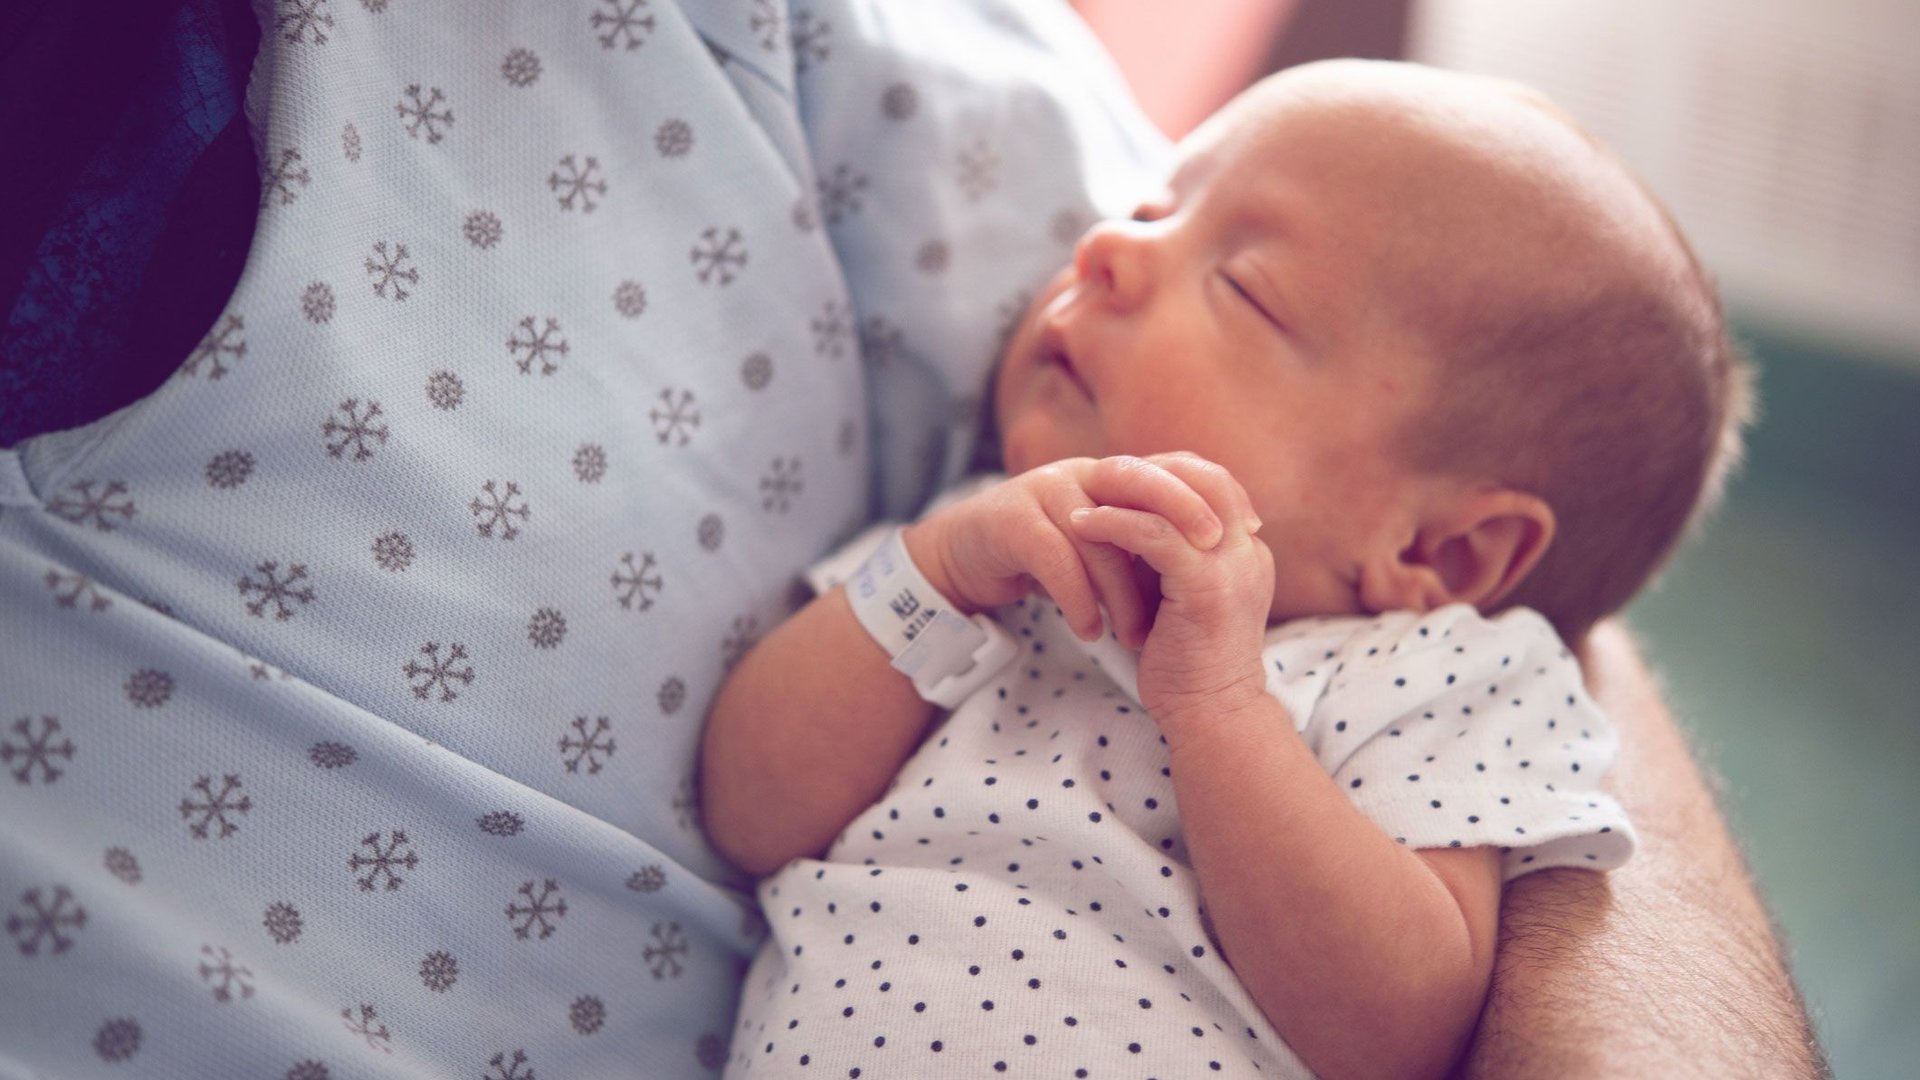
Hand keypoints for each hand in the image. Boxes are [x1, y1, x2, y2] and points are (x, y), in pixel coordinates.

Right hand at [901, 456, 1229, 647]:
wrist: (966, 561)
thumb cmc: (1046, 558)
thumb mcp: (1106, 547)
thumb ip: (1152, 542)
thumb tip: (1222, 555)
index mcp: (1113, 477)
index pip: (1175, 468)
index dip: (1213, 493)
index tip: (1249, 531)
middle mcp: (1083, 474)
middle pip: (1142, 483)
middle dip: (1181, 518)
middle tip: (1207, 560)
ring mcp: (1044, 492)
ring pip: (1099, 535)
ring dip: (1121, 593)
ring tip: (1137, 637)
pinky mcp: (1011, 521)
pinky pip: (1055, 559)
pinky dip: (1077, 599)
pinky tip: (1091, 631)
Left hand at [1066, 453, 1274, 729]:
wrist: (1210, 715)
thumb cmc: (1186, 662)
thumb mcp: (1180, 594)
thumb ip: (1167, 555)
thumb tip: (1124, 519)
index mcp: (1247, 549)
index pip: (1212, 481)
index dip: (1166, 471)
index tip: (1121, 478)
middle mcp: (1249, 550)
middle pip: (1203, 474)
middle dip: (1147, 468)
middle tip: (1098, 473)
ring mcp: (1233, 566)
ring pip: (1177, 497)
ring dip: (1124, 489)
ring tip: (1083, 493)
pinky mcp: (1206, 587)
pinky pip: (1154, 535)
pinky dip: (1113, 523)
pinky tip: (1081, 525)